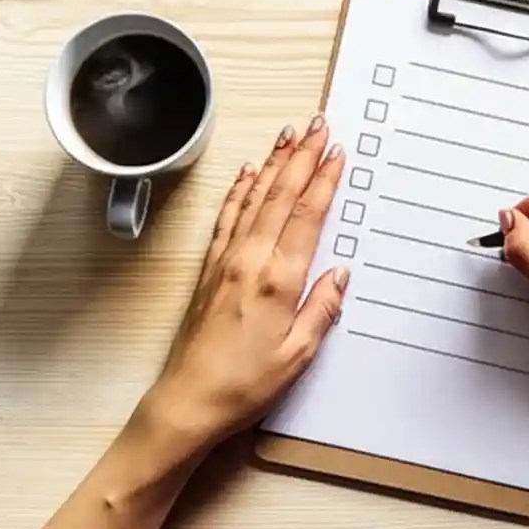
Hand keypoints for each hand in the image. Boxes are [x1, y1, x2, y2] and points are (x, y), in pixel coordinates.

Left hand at [138, 116, 347, 447]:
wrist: (188, 401)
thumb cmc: (245, 384)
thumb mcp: (299, 354)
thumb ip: (322, 308)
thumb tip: (340, 273)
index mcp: (277, 279)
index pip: (306, 216)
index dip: (323, 180)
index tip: (337, 153)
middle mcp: (249, 261)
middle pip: (281, 196)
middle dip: (302, 157)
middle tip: (319, 126)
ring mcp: (226, 261)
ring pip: (254, 199)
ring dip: (274, 163)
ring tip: (289, 134)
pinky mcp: (210, 269)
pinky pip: (228, 217)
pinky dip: (240, 190)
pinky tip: (249, 173)